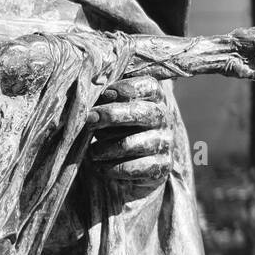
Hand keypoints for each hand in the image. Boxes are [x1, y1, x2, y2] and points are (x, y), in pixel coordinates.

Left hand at [87, 77, 172, 196]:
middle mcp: (163, 118)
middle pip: (140, 113)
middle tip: (90, 119)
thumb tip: (91, 99)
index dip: (128, 88)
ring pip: (130, 144)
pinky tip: (100, 166)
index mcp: (155, 98)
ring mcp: (164, 142)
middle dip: (111, 115)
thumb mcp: (113, 109)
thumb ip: (105, 99)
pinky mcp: (162, 166)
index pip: (150, 86)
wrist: (135, 166)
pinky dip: (110, 168)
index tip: (106, 93)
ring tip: (92, 152)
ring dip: (104, 148)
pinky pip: (132, 168)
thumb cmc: (117, 128)